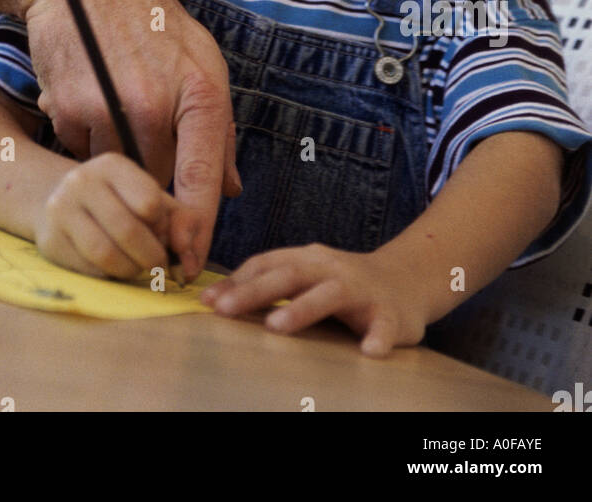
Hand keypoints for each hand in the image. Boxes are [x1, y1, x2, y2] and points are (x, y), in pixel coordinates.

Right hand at [24, 0, 241, 272]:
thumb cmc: (145, 16)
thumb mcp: (200, 58)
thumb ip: (217, 125)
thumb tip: (231, 188)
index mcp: (200, 91)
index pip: (203, 178)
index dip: (197, 228)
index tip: (189, 262)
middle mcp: (156, 104)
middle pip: (157, 182)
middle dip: (154, 185)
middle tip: (145, 157)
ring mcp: (111, 106)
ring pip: (117, 169)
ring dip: (116, 155)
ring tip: (116, 103)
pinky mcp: (71, 106)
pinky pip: (81, 148)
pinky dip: (85, 135)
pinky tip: (90, 94)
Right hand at [34, 151, 200, 280]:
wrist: (58, 200)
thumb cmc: (117, 202)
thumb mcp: (151, 198)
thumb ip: (183, 222)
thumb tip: (191, 265)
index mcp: (112, 165)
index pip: (149, 202)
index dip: (163, 227)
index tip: (164, 235)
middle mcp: (82, 181)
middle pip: (128, 231)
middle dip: (152, 257)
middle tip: (159, 267)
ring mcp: (60, 210)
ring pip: (105, 254)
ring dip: (130, 270)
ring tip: (137, 268)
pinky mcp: (49, 240)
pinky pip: (87, 270)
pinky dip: (108, 277)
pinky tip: (113, 269)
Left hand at [200, 243, 428, 355]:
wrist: (406, 280)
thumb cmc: (341, 283)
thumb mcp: (305, 276)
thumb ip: (268, 285)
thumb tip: (214, 299)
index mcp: (307, 260)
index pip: (266, 264)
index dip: (236, 281)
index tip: (206, 301)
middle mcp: (330, 269)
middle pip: (289, 276)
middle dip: (254, 292)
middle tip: (224, 310)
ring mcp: (361, 290)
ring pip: (330, 295)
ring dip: (302, 309)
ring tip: (277, 327)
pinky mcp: (390, 314)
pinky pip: (384, 326)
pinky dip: (377, 338)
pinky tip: (368, 352)